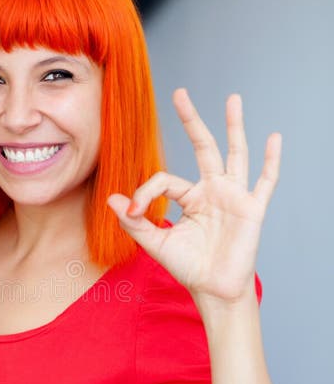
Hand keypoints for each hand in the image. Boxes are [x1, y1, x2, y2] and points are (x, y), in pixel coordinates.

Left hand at [107, 88, 280, 303]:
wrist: (213, 291)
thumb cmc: (189, 268)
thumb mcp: (155, 243)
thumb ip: (134, 221)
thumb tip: (110, 199)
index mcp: (190, 197)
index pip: (165, 179)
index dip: (145, 192)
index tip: (132, 210)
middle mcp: (213, 191)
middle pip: (203, 147)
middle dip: (191, 120)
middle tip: (179, 93)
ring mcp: (234, 197)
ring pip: (235, 154)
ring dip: (233, 126)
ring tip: (233, 99)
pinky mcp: (252, 209)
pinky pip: (265, 181)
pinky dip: (270, 161)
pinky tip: (273, 138)